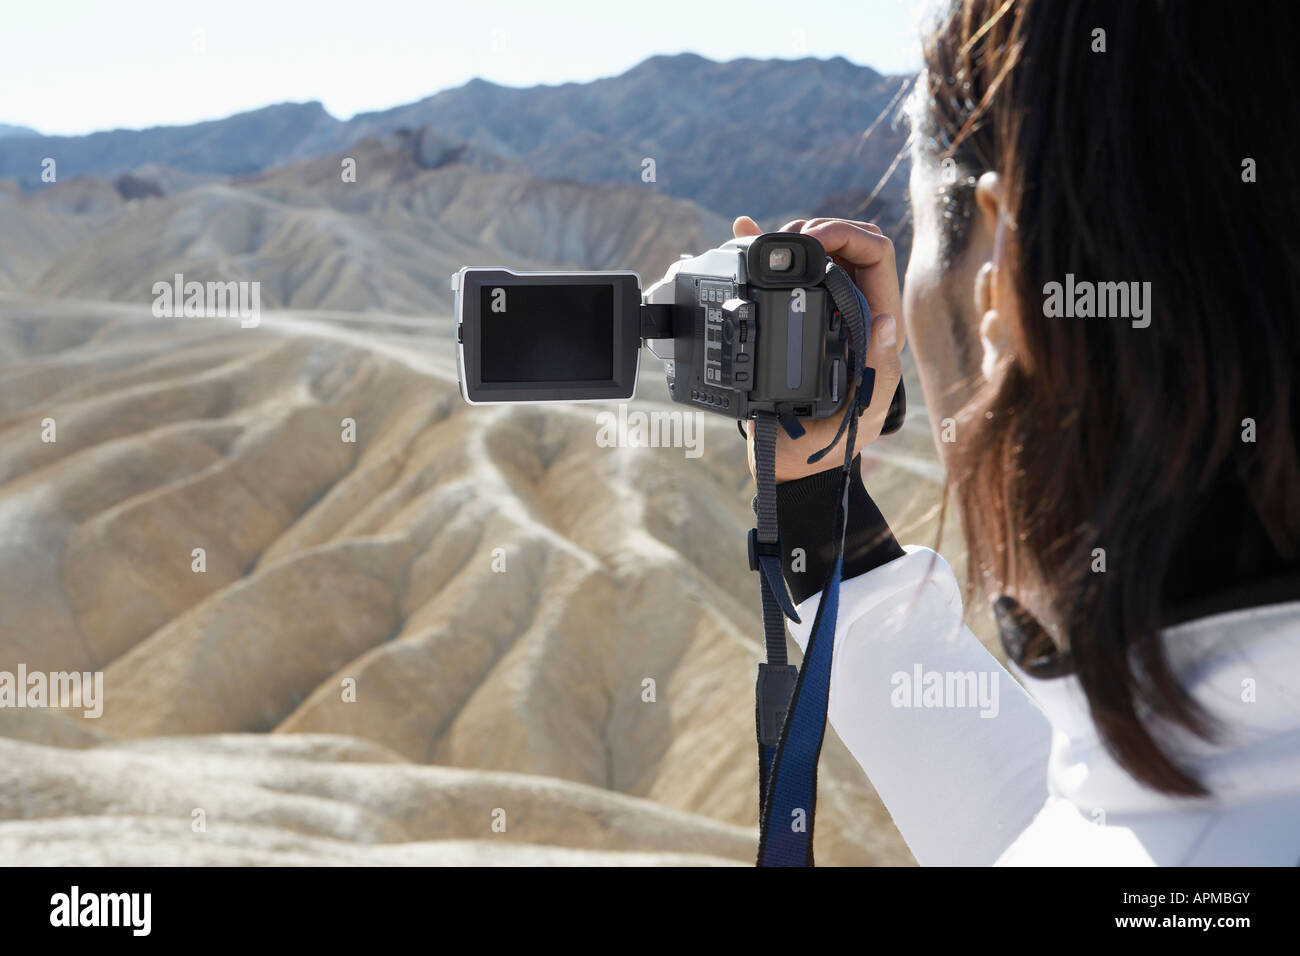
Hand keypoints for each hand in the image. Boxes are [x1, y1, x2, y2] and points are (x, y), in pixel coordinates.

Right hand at [733, 215, 904, 482]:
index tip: (810, 240)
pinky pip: (789, 276)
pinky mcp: (797, 320)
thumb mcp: (857, 415)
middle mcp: (855, 313)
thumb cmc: (826, 445)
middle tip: (785, 239)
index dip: (847, 235)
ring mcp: (826, 314)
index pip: (876, 255)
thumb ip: (874, 371)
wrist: (789, 464)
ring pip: (823, 254)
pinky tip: (743, 233)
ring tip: (765, 241)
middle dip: (822, 229)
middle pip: (852, 244)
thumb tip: (884, 320)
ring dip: (797, 238)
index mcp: (877, 328)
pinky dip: (766, 251)